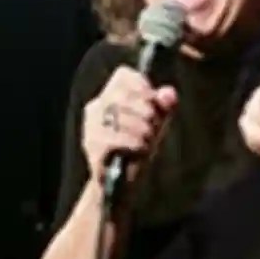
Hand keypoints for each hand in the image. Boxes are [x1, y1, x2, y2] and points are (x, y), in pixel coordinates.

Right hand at [82, 66, 177, 184]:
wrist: (123, 183)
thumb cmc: (140, 146)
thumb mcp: (157, 122)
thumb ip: (165, 105)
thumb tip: (169, 94)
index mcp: (109, 95)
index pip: (124, 75)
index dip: (143, 86)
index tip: (153, 103)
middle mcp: (95, 107)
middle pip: (124, 96)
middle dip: (147, 112)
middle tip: (153, 128)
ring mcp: (90, 127)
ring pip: (121, 117)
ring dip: (142, 130)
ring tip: (147, 140)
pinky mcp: (91, 146)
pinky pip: (115, 138)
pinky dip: (133, 143)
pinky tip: (139, 149)